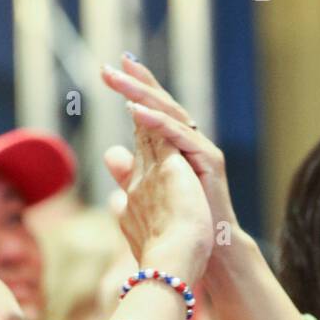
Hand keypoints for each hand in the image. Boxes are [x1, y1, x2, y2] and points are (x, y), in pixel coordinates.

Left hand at [101, 55, 240, 267]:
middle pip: (160, 105)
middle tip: (111, 65)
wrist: (205, 254)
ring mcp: (200, 150)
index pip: (150, 111)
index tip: (110, 70)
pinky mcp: (209, 162)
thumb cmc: (179, 228)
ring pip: (170, 114)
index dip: (133, 89)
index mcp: (173, 148)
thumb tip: (111, 154)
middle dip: (135, 83)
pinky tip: (135, 111)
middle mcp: (188, 143)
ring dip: (142, 95)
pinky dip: (158, 123)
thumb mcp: (145, 192)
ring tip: (119, 80)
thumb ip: (129, 172)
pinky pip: (180, 137)